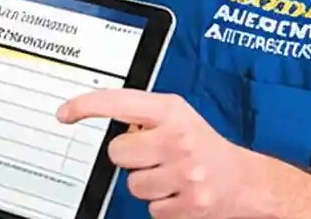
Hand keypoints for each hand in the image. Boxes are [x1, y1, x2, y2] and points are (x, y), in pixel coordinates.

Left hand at [58, 90, 245, 218]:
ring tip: (170, 175)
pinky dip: (162, 205)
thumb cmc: (203, 145)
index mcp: (172, 111)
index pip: (118, 102)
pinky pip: (150, 209)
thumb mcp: (177, 116)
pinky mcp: (190, 205)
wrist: (245, 181)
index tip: (65, 114)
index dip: (86, 106)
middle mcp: (178, 139)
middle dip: (130, 156)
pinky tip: (179, 193)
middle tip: (154, 155)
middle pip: (117, 152)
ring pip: (132, 184)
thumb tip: (105, 119)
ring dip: (147, 183)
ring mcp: (185, 173)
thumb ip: (144, 115)